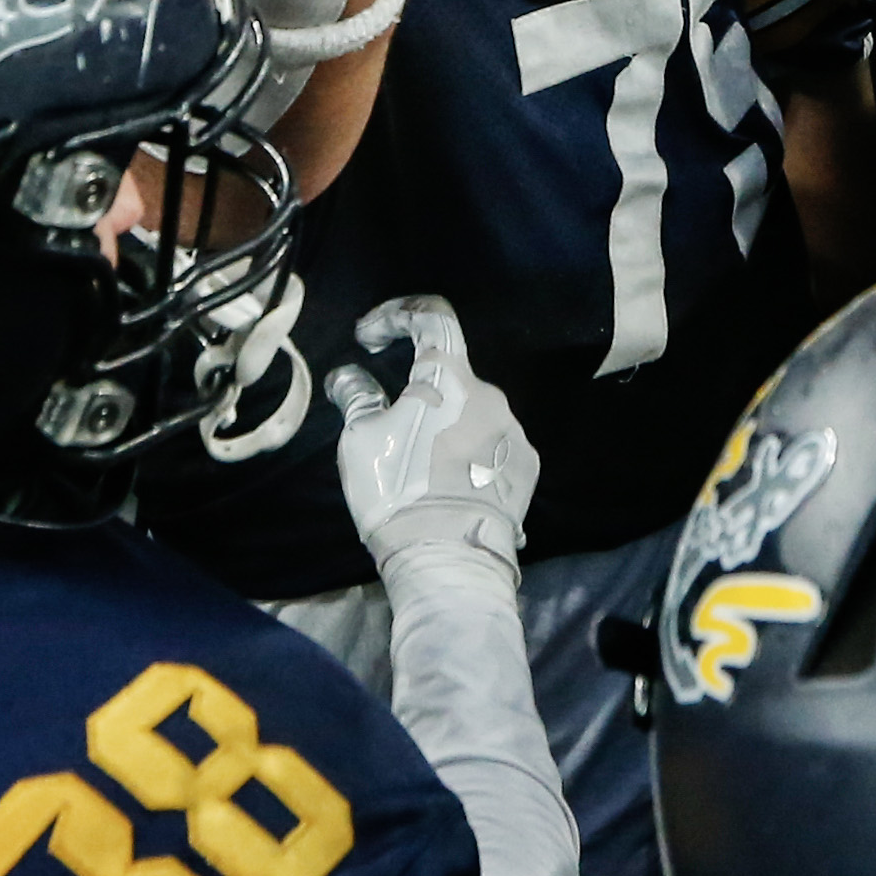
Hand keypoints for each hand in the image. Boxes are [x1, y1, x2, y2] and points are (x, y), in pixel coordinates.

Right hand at [325, 295, 537, 571]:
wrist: (450, 560)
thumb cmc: (399, 492)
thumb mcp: (361, 442)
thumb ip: (358, 398)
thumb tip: (349, 375)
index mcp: (449, 377)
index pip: (430, 316)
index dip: (396, 315)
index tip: (370, 337)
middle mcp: (490, 394)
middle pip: (451, 375)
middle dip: (421, 390)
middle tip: (389, 423)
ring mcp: (514, 431)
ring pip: (472, 413)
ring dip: (446, 425)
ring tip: (420, 467)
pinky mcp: (526, 466)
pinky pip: (492, 445)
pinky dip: (469, 453)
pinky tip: (450, 484)